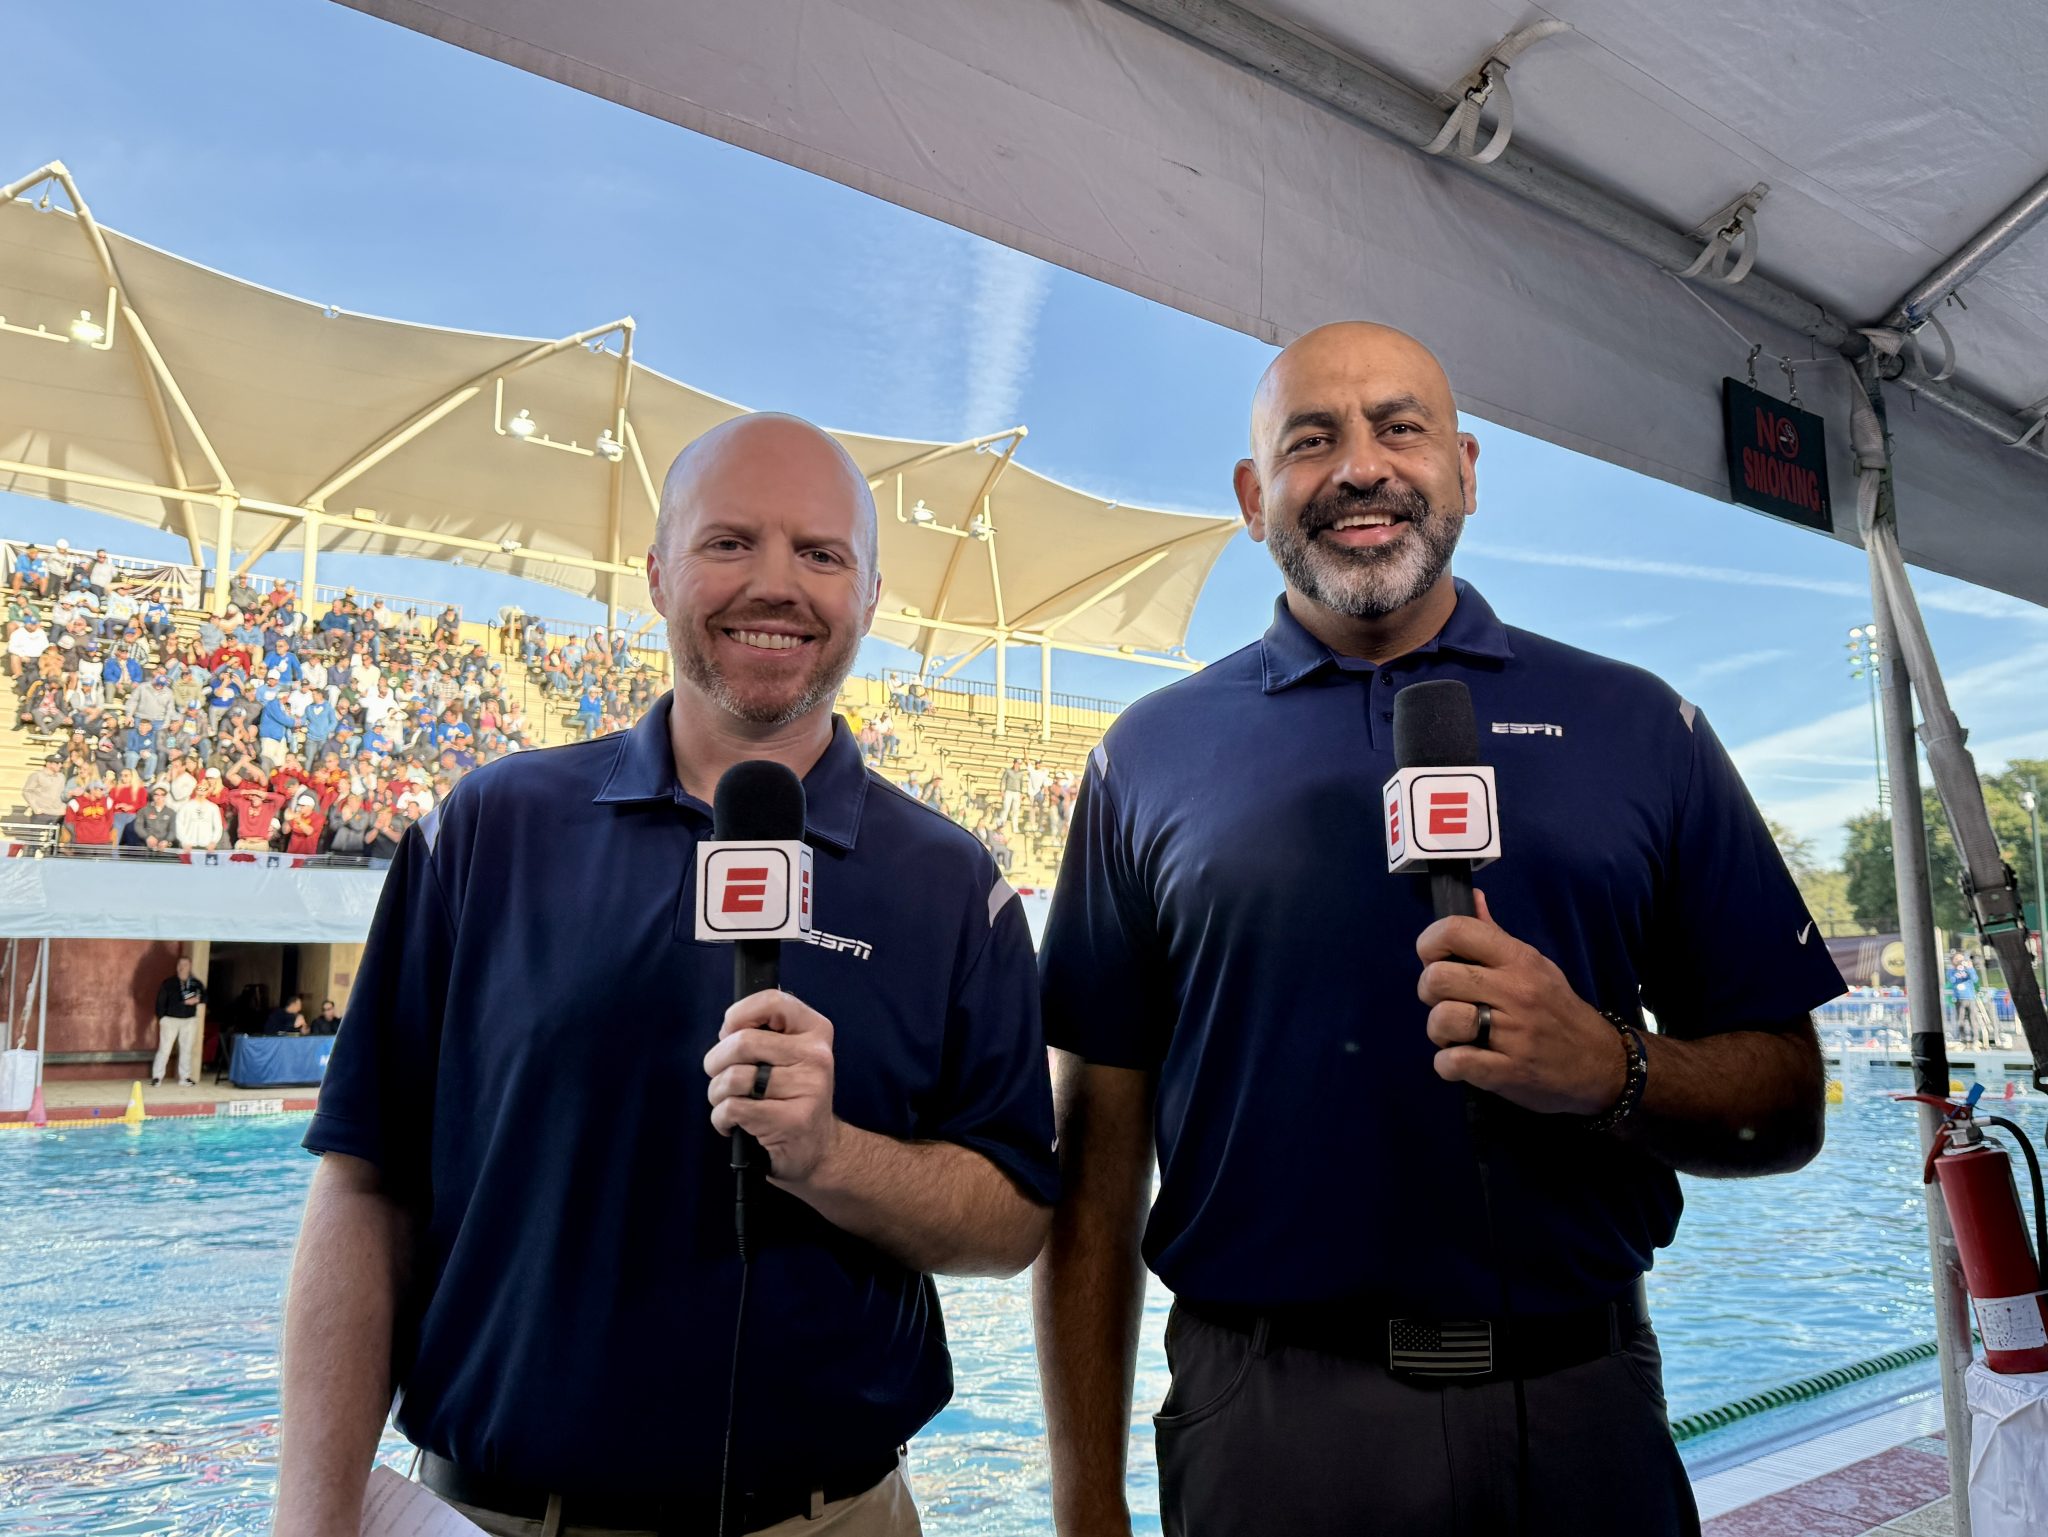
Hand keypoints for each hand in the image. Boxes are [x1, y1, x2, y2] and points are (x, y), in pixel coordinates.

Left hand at [703, 989, 840, 1184]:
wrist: (818, 1148)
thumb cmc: (791, 1097)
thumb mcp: (788, 1055)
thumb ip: (763, 1033)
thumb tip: (728, 1029)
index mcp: (816, 1031)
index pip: (773, 1001)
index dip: (739, 1014)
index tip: (729, 1033)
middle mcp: (817, 1056)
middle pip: (742, 1042)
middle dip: (716, 1062)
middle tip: (720, 1076)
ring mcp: (808, 1089)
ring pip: (733, 1077)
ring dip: (717, 1093)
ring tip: (727, 1102)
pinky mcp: (792, 1120)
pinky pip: (733, 1108)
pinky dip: (721, 1118)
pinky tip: (732, 1124)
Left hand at [1417, 889, 1625, 1116]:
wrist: (1600, 1063)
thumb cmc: (1557, 1010)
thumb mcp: (1535, 966)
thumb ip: (1495, 936)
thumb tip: (1472, 897)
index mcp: (1518, 960)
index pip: (1457, 930)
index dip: (1429, 943)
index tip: (1433, 958)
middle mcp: (1515, 991)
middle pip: (1437, 978)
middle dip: (1429, 992)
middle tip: (1446, 1001)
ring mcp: (1513, 1034)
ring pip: (1441, 1020)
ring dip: (1439, 1032)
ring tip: (1459, 1034)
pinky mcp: (1508, 1071)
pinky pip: (1453, 1063)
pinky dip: (1448, 1065)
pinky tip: (1464, 1061)